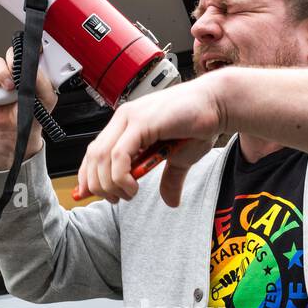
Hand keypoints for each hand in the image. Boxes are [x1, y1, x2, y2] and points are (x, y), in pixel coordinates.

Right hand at [0, 48, 57, 169]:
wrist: (15, 132)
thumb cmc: (31, 116)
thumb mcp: (47, 99)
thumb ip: (43, 81)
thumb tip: (34, 66)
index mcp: (30, 71)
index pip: (28, 52)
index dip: (28, 50)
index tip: (31, 53)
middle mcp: (14, 71)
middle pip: (11, 53)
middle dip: (13, 61)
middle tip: (17, 74)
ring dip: (1, 72)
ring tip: (8, 88)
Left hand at [74, 73, 226, 207]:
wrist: (219, 105)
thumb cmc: (200, 124)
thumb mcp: (180, 159)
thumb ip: (169, 179)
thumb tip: (171, 202)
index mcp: (127, 124)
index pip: (94, 152)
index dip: (88, 176)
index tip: (91, 195)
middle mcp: (124, 118)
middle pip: (93, 156)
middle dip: (97, 184)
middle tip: (115, 199)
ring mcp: (131, 118)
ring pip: (102, 157)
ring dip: (109, 183)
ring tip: (128, 195)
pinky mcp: (142, 122)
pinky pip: (119, 155)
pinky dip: (120, 176)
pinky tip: (133, 186)